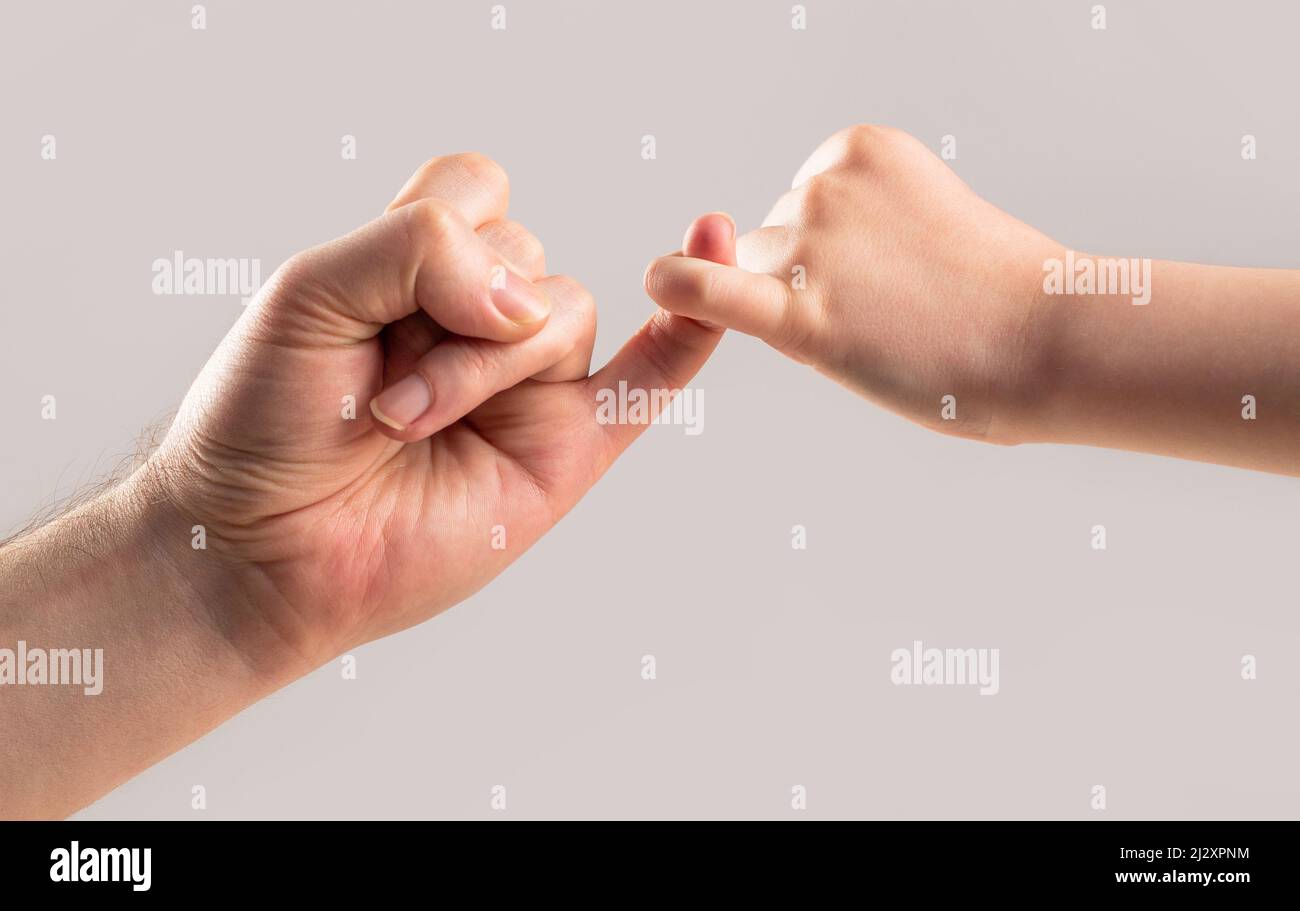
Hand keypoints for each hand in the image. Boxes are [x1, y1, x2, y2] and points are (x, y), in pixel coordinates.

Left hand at [144, 154, 729, 681]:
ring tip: (406, 422)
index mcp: (424, 270)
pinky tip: (705, 283)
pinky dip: (689, 332)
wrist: (261, 546)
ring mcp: (530, 386)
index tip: (373, 300)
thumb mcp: (313, 291)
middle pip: (526, 253)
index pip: (478, 188)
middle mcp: (484, 320)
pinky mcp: (567, 450)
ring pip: (565, 314)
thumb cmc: (265, 420)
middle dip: (450, 314)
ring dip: (483, 363)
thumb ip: (418, 244)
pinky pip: (652, 379)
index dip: (440, 228)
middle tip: (377, 390)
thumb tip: (528, 296)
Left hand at [644, 124, 1059, 442]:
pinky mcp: (804, 314)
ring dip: (799, 316)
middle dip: (809, 286)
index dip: (831, 259)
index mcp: (856, 147)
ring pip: (753, 285)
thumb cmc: (1000, 293)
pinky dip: (682, 290)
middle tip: (896, 312)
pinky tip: (660, 284)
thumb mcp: (927, 213)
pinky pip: (715, 295)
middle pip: (768, 246)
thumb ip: (853, 219)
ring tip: (884, 331)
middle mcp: (823, 183)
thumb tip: (768, 256)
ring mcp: (812, 245)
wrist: (1053, 341)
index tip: (894, 273)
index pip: (796, 211)